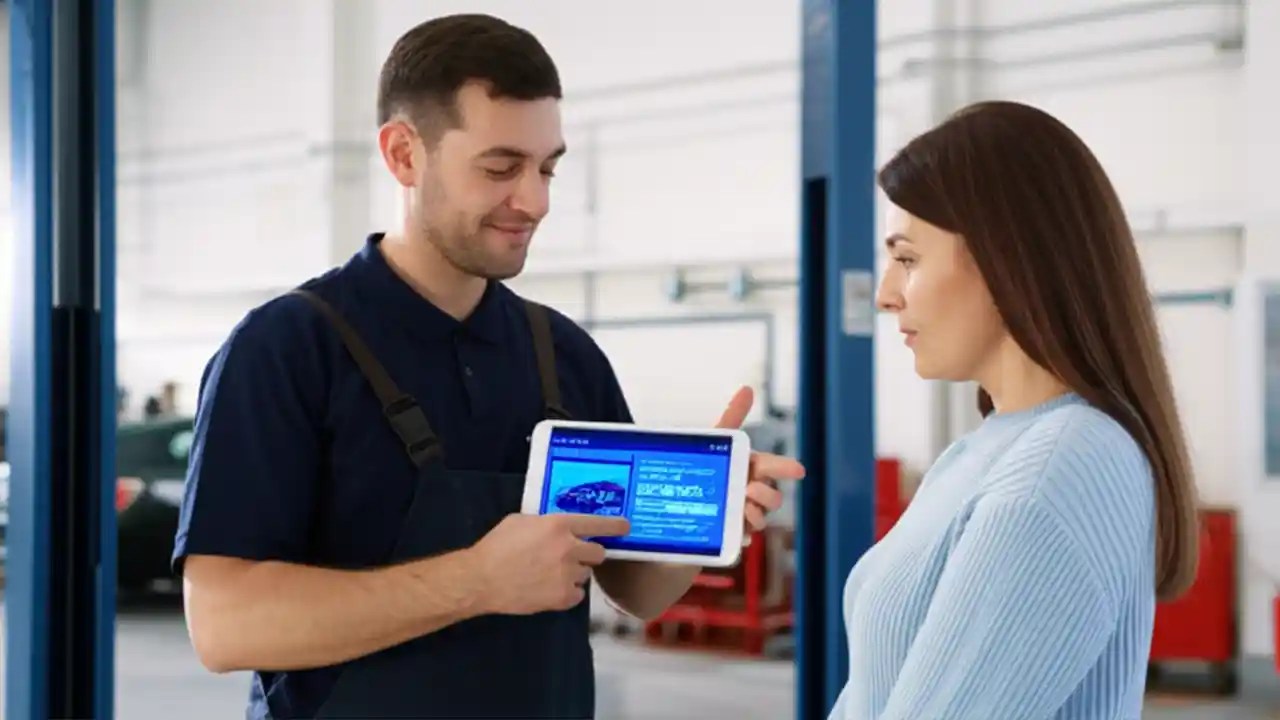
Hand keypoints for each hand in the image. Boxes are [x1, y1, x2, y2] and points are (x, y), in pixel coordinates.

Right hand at [467, 513, 630, 615]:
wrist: (482, 579)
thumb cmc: (497, 546)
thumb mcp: (521, 521)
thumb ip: (545, 522)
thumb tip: (559, 527)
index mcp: (559, 525)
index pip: (598, 523)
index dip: (615, 526)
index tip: (626, 527)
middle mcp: (569, 549)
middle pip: (598, 552)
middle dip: (587, 554)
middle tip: (570, 556)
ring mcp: (568, 575)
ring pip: (586, 574)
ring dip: (574, 573)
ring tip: (550, 574)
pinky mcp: (563, 597)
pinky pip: (578, 594)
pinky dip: (568, 592)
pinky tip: (549, 589)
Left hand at [715, 386, 805, 533]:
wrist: (671, 505)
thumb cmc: (701, 471)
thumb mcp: (713, 443)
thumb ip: (732, 417)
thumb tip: (748, 389)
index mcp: (748, 469)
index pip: (771, 467)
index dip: (785, 467)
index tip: (798, 470)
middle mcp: (748, 493)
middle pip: (772, 496)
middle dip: (768, 493)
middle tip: (752, 488)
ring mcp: (741, 516)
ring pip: (761, 518)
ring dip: (758, 513)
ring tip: (744, 507)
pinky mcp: (730, 537)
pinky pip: (744, 537)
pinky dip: (745, 534)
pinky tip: (739, 532)